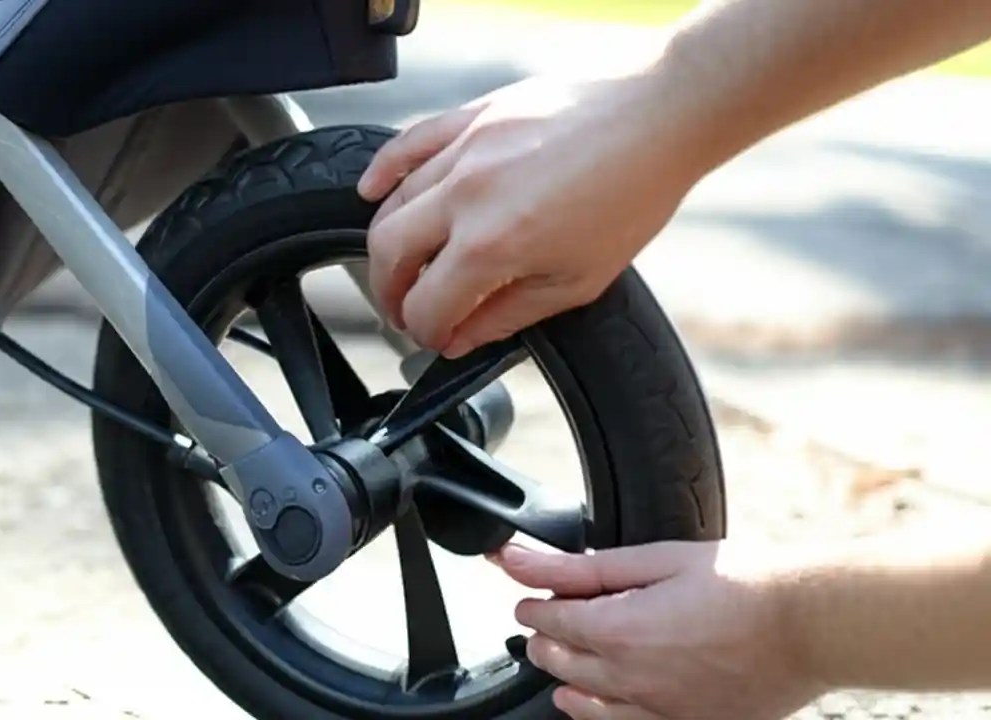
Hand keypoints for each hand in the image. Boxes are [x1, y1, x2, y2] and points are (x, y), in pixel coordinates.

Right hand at [359, 73, 704, 356]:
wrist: (658, 120)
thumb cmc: (630, 197)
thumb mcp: (576, 281)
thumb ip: (507, 316)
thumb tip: (460, 339)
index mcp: (490, 246)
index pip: (426, 305)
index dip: (425, 332)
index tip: (434, 337)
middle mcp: (463, 197)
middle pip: (388, 257)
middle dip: (389, 295)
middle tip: (405, 310)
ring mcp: (460, 152)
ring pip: (390, 207)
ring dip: (386, 246)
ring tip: (401, 265)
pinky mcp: (468, 118)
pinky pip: (405, 146)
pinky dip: (381, 174)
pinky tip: (371, 194)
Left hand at [491, 541, 826, 719]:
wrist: (810, 624)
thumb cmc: (743, 582)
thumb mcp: (653, 559)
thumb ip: (577, 566)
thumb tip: (515, 560)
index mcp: (617, 630)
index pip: (543, 621)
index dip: (533, 602)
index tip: (536, 592)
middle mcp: (630, 679)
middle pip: (556, 661)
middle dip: (547, 635)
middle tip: (555, 614)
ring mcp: (657, 710)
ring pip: (583, 701)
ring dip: (569, 674)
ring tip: (572, 654)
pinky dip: (603, 708)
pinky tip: (605, 694)